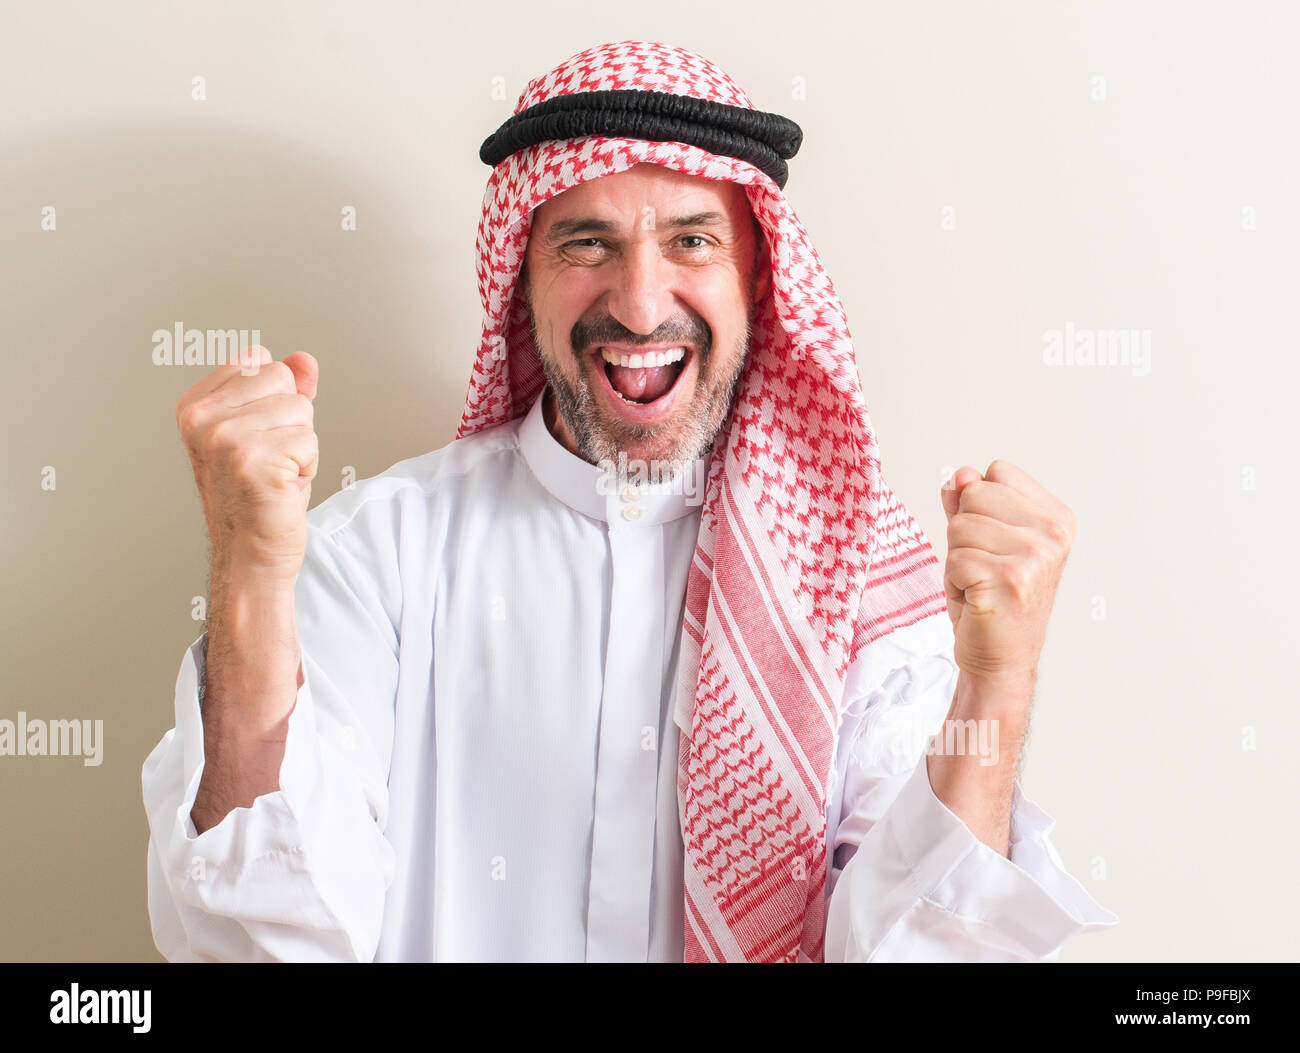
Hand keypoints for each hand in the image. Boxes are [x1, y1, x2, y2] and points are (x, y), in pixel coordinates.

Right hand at [174, 346, 319, 581]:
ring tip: (277, 473)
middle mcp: (201, 418)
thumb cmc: (259, 496)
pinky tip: (282, 487)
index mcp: (195, 404)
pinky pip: (309, 440)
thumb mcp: (269, 431)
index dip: (275, 399)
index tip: (257, 437)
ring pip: (300, 408)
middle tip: (271, 459)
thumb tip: (304, 359)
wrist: (250, 554)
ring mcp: (223, 438)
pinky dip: (307, 467)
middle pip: (283, 378)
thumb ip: (285, 391)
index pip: (260, 360)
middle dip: (292, 420)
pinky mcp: (251, 459)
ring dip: (301, 446)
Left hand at [940, 459, 1074, 691]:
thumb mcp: (981, 539)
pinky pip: (954, 558)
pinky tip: (977, 599)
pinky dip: (954, 582)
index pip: (996, 471)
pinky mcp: (1010, 578)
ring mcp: (1035, 555)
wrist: (1001, 658)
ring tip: (980, 583)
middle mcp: (1053, 533)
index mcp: (1056, 516)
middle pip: (973, 494)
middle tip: (983, 568)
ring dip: (957, 558)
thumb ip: (970, 503)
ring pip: (959, 526)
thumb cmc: (991, 598)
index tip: (994, 543)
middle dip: (964, 532)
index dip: (978, 506)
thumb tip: (960, 474)